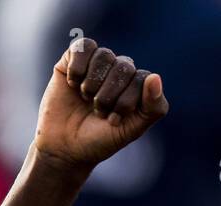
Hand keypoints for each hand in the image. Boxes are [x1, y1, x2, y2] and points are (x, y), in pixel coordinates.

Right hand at [33, 38, 168, 170]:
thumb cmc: (101, 139)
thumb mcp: (132, 129)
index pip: (143, 79)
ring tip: (86, 98)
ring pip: (105, 55)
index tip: (114, 121)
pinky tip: (73, 84)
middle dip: (109, 95)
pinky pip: (84, 46)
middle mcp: (120, 72)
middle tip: (98, 112)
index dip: (126, 101)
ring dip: (93, 83)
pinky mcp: (73, 58)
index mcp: (138, 87)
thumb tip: (155, 77)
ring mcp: (98, 64)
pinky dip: (78, 67)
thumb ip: (153, 107)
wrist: (65, 145)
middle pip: (124, 66)